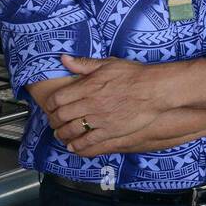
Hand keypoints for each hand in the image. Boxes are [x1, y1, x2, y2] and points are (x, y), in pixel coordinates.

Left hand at [44, 55, 165, 145]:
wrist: (155, 89)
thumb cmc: (134, 75)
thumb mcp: (108, 64)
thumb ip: (84, 63)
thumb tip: (64, 59)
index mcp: (88, 86)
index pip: (58, 98)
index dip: (50, 104)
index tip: (50, 106)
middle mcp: (91, 104)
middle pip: (62, 115)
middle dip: (54, 120)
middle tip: (53, 122)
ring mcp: (100, 119)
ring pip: (72, 130)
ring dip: (63, 133)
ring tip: (61, 134)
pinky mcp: (110, 131)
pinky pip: (88, 141)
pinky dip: (78, 145)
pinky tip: (74, 146)